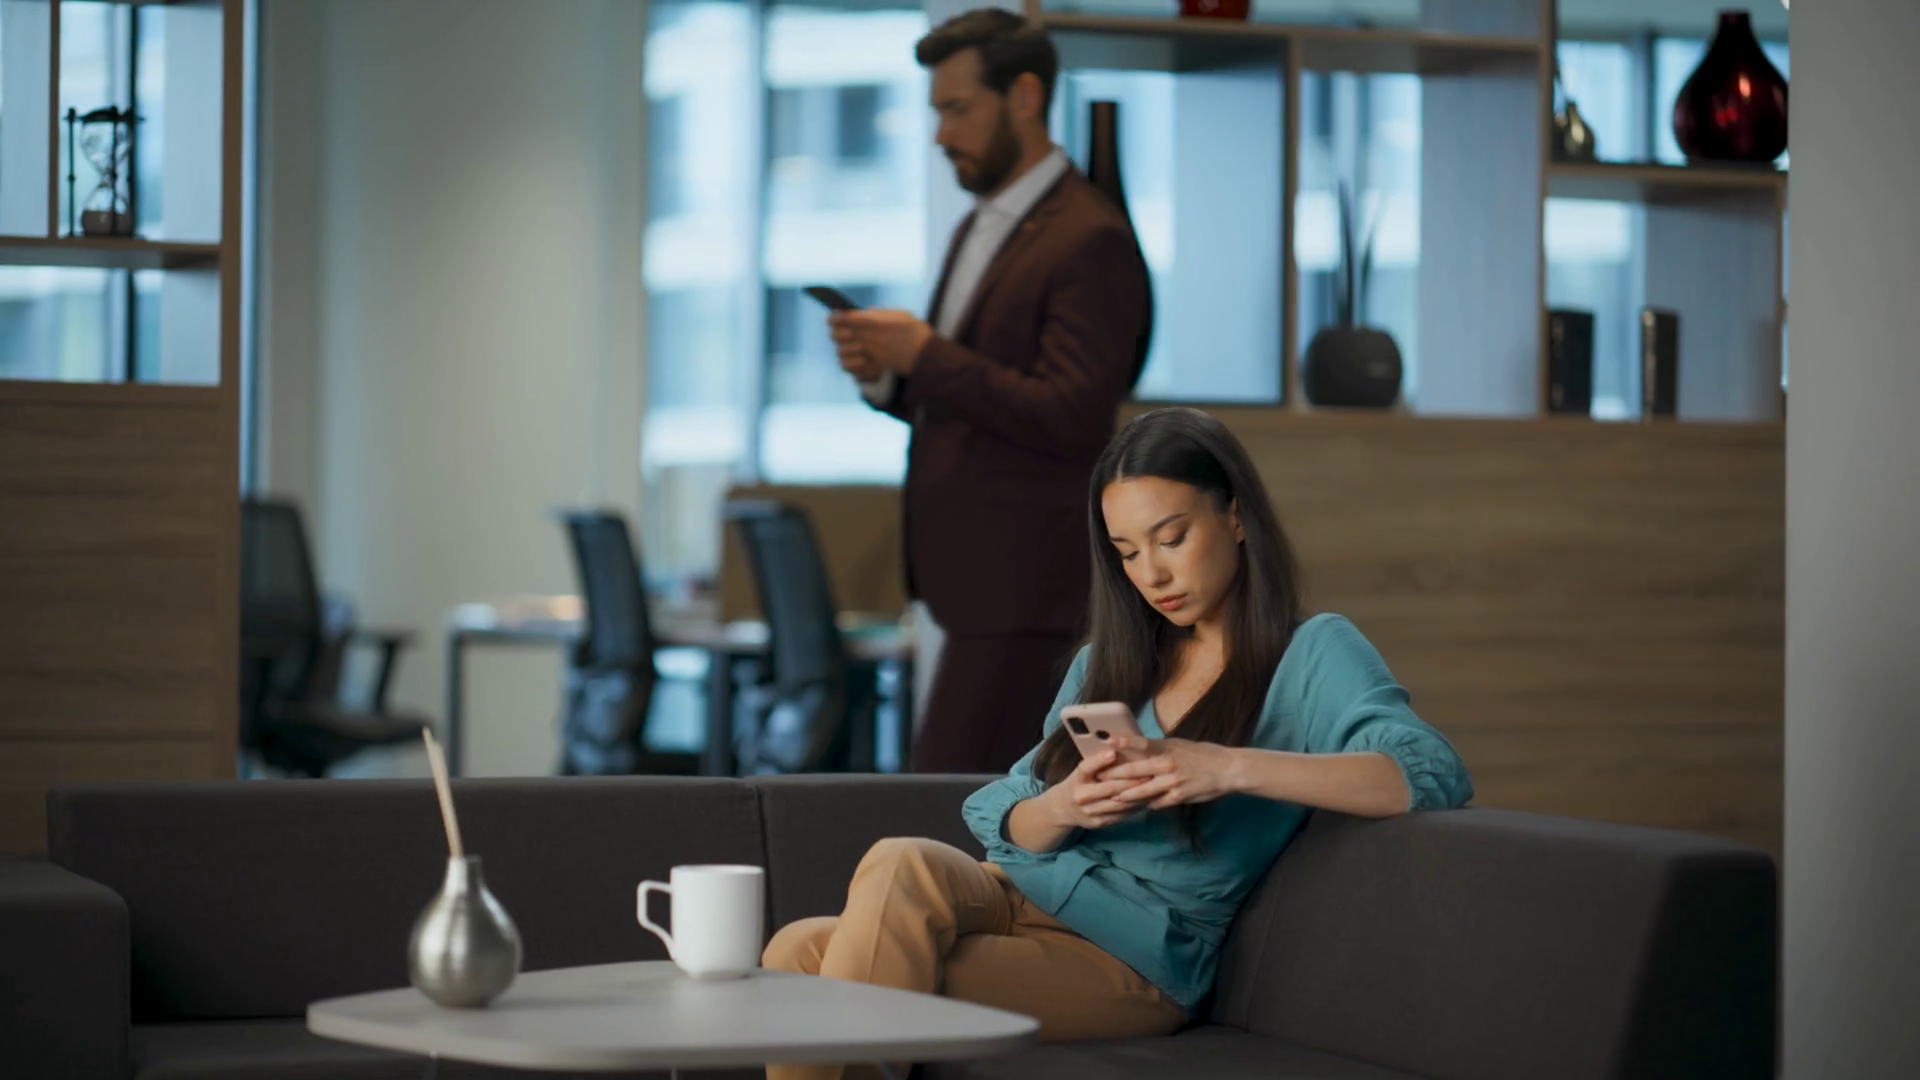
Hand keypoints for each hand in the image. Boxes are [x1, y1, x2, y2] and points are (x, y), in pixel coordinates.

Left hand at [835, 309, 933, 375]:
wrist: (927, 356)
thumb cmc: (916, 333)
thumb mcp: (900, 314)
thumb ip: (879, 313)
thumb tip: (863, 313)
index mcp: (877, 323)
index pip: (845, 318)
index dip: (835, 317)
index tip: (832, 317)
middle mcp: (871, 339)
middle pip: (839, 334)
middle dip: (836, 331)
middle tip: (838, 330)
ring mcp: (870, 356)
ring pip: (841, 352)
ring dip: (842, 347)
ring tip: (848, 345)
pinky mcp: (872, 369)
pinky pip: (849, 368)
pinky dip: (848, 362)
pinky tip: (854, 358)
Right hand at [1044, 749, 1147, 829]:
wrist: (1062, 808)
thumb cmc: (1079, 783)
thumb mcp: (1083, 772)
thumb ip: (1098, 764)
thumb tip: (1122, 748)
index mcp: (1077, 778)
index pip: (1086, 768)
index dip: (1099, 761)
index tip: (1113, 752)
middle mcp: (1081, 796)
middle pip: (1109, 788)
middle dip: (1131, 780)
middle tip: (1149, 773)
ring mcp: (1090, 811)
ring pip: (1118, 804)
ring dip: (1137, 796)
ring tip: (1153, 787)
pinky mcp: (1099, 823)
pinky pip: (1121, 815)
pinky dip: (1135, 807)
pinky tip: (1147, 800)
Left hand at [1103, 736, 1244, 810]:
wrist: (1228, 770)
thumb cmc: (1204, 754)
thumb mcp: (1181, 745)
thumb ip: (1161, 748)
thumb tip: (1143, 747)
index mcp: (1168, 749)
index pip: (1142, 744)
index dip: (1124, 743)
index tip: (1107, 741)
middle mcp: (1168, 765)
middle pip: (1136, 771)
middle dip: (1115, 776)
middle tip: (1098, 779)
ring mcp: (1173, 783)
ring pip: (1143, 791)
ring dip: (1126, 795)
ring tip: (1111, 797)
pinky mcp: (1178, 797)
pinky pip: (1158, 803)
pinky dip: (1147, 804)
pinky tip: (1138, 807)